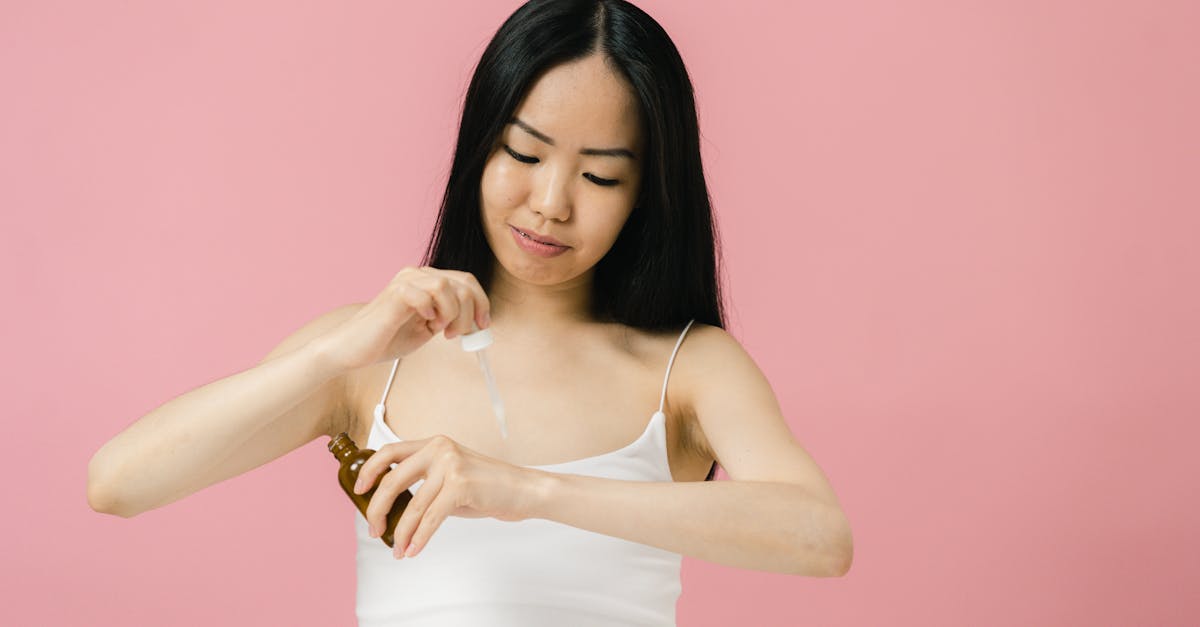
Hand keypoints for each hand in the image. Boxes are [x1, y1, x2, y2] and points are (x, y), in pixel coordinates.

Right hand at [316, 266, 491, 371]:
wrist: (353, 348)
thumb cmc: (387, 338)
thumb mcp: (428, 328)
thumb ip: (449, 319)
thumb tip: (477, 322)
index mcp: (427, 281)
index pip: (466, 280)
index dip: (482, 303)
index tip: (483, 326)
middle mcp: (418, 275)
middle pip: (463, 282)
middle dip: (470, 312)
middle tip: (457, 334)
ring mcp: (406, 281)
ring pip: (447, 286)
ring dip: (453, 313)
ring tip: (441, 331)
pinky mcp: (396, 293)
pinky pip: (427, 294)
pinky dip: (433, 311)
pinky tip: (426, 323)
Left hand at [351, 434, 541, 558]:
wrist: (523, 490)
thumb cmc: (488, 486)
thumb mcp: (451, 475)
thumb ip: (425, 483)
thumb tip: (396, 508)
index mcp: (434, 444)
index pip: (390, 451)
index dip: (369, 471)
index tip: (359, 490)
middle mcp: (439, 449)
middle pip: (393, 481)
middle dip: (377, 510)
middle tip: (374, 529)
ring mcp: (450, 466)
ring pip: (413, 506)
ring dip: (401, 533)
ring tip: (397, 550)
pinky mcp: (461, 486)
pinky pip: (431, 518)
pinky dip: (419, 538)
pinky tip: (413, 550)